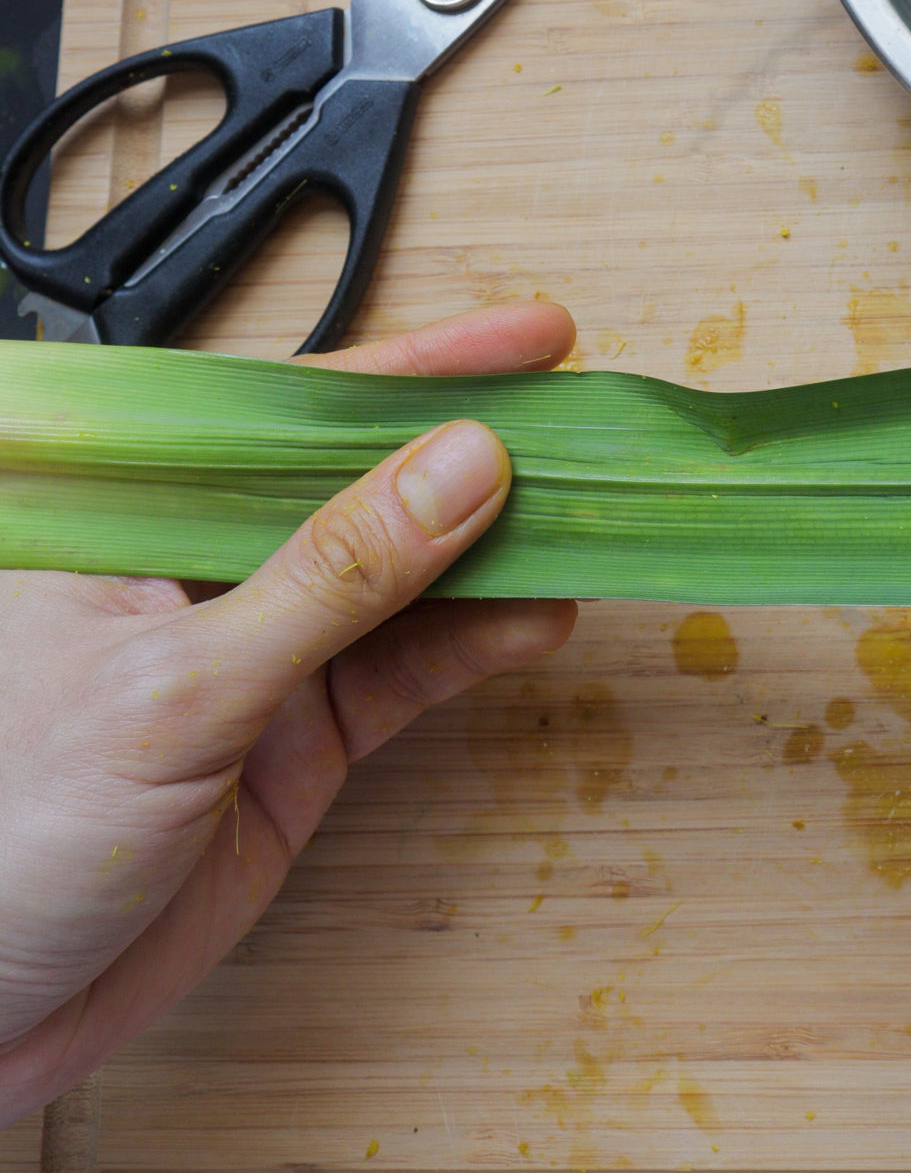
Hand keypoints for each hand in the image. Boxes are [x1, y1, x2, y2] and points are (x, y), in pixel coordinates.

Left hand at [0, 299, 577, 1125]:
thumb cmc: (3, 834)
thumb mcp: (177, 689)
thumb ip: (331, 577)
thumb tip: (461, 467)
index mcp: (132, 513)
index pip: (289, 409)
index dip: (415, 367)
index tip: (526, 338)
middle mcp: (197, 567)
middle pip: (362, 482)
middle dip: (477, 451)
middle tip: (589, 425)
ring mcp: (253, 654)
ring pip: (402, 577)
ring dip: (496, 553)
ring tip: (591, 521)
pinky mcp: (293, 743)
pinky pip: (404, 672)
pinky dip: (476, 646)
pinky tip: (539, 615)